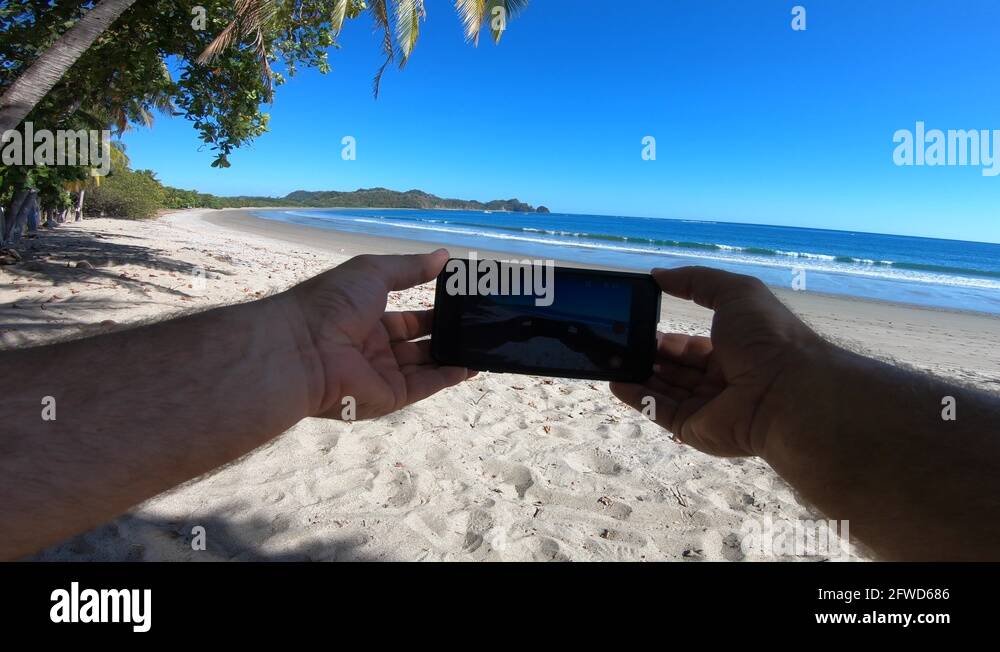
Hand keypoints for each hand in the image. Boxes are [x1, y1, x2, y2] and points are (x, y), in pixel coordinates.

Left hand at [287, 249, 473, 419]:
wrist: (304, 347)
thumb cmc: (332, 303)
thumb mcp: (373, 272)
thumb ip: (410, 268)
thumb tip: (443, 256)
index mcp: (366, 319)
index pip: (407, 319)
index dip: (432, 312)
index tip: (460, 305)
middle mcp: (374, 348)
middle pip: (418, 344)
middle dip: (446, 336)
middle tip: (478, 326)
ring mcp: (381, 373)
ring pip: (425, 366)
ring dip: (452, 357)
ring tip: (483, 346)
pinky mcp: (388, 396)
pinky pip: (423, 386)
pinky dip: (447, 378)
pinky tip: (470, 366)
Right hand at [610, 266, 826, 456]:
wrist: (786, 390)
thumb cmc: (765, 337)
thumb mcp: (735, 292)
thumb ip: (695, 280)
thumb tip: (657, 275)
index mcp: (732, 350)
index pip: (690, 346)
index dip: (665, 337)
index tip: (637, 325)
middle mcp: (719, 380)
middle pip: (674, 369)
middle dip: (647, 356)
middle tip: (617, 341)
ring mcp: (706, 407)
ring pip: (663, 389)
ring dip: (637, 374)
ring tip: (609, 358)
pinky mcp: (693, 428)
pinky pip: (659, 411)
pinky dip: (636, 397)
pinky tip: (616, 381)